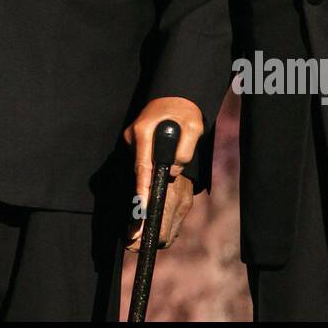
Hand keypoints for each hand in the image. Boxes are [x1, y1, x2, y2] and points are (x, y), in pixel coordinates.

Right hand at [123, 96, 204, 249]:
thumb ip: (184, 150)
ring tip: (140, 225)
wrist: (175, 93)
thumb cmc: (185, 109)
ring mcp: (133, 140)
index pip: (142, 167)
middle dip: (139, 200)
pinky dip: (145, 180)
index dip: (141, 190)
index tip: (141, 210)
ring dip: (143, 191)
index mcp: (145, 132)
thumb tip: (173, 171)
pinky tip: (146, 201)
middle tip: (136, 233)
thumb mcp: (194, 127)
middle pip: (138, 173)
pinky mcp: (136, 142)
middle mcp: (135, 137)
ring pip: (139, 170)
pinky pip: (142, 164)